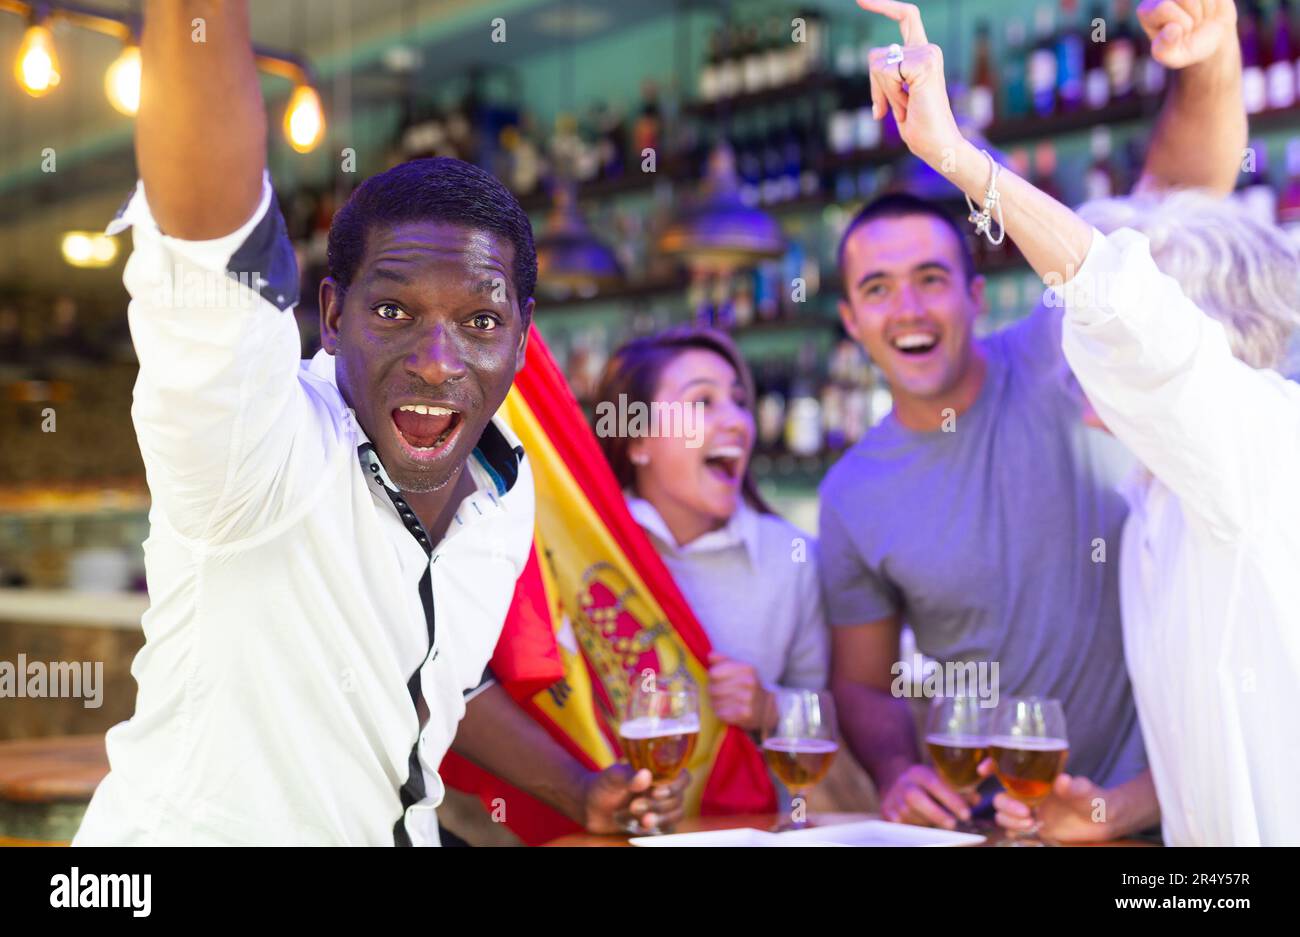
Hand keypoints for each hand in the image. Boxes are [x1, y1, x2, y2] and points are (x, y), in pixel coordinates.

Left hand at [581, 764, 687, 834]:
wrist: (591, 807)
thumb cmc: (604, 785)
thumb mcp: (612, 777)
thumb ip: (628, 776)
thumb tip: (645, 775)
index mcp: (659, 773)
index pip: (683, 777)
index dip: (676, 785)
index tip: (656, 791)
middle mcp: (664, 790)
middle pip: (679, 798)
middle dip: (659, 805)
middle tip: (634, 806)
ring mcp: (662, 808)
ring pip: (676, 815)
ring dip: (660, 818)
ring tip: (640, 821)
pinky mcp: (657, 825)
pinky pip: (668, 830)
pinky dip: (657, 830)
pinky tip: (641, 829)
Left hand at [707, 652, 768, 730]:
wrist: (766, 707)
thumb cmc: (747, 685)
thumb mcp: (740, 669)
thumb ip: (724, 660)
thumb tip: (710, 656)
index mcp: (747, 669)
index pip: (714, 673)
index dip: (712, 678)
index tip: (717, 680)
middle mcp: (749, 683)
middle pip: (714, 689)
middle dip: (712, 692)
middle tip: (717, 694)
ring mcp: (749, 699)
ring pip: (716, 702)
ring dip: (715, 703)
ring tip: (721, 702)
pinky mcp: (746, 714)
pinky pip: (721, 713)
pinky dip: (720, 713)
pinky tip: (726, 711)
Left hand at [857, 0, 963, 168]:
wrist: (937, 145)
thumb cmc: (918, 125)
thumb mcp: (895, 96)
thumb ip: (887, 75)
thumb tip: (874, 59)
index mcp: (922, 53)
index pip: (905, 17)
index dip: (884, 5)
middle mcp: (927, 48)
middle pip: (876, 55)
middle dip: (875, 87)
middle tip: (895, 108)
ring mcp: (927, 53)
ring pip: (878, 66)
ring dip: (884, 93)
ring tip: (906, 106)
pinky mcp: (923, 63)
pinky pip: (885, 73)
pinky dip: (890, 94)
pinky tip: (909, 103)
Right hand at [879, 764, 978, 829]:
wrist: (895, 781)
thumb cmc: (926, 784)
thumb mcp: (941, 779)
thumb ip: (959, 789)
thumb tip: (977, 799)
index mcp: (919, 773)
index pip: (935, 784)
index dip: (951, 799)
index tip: (966, 814)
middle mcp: (904, 783)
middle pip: (916, 798)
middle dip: (936, 813)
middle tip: (953, 825)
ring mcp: (893, 798)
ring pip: (910, 815)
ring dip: (927, 822)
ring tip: (939, 825)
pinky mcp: (886, 812)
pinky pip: (901, 824)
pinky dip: (914, 827)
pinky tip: (923, 827)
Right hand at [976, 759, 1113, 842]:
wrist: (1104, 821)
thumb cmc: (1094, 798)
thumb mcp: (1086, 791)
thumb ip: (1075, 787)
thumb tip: (1063, 781)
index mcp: (1036, 778)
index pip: (1006, 767)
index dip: (991, 765)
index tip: (985, 770)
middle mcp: (1028, 793)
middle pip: (1000, 797)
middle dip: (1006, 805)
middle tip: (1025, 813)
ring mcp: (1029, 811)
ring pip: (1003, 814)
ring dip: (1010, 820)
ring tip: (1030, 824)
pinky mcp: (1033, 828)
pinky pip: (1012, 829)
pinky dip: (1015, 831)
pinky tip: (1029, 832)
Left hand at [1137, 0, 1237, 68]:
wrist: (1212, 37)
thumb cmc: (1189, 46)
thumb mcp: (1175, 57)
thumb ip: (1165, 51)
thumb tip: (1171, 29)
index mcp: (1146, 11)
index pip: (1163, 7)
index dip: (1180, 23)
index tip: (1181, 33)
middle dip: (1194, 16)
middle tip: (1192, 24)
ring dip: (1206, 8)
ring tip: (1199, 16)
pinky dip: (1216, 1)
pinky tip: (1208, 6)